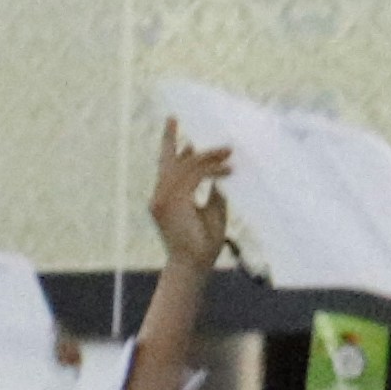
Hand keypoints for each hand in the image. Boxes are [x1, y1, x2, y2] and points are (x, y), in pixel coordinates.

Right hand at [147, 130, 235, 274]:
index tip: (177, 125)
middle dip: (187, 145)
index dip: (171, 144)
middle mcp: (159, 196)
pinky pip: (193, 177)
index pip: (167, 165)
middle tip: (212, 137)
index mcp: (165, 198)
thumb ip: (213, 191)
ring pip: (186, 166)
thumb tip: (221, 172)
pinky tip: (228, 170)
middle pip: (173, 161)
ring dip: (210, 157)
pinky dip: (212, 171)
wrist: (194, 264)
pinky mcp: (172, 201)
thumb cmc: (203, 244)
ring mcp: (162, 199)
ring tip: (230, 153)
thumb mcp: (212, 211)